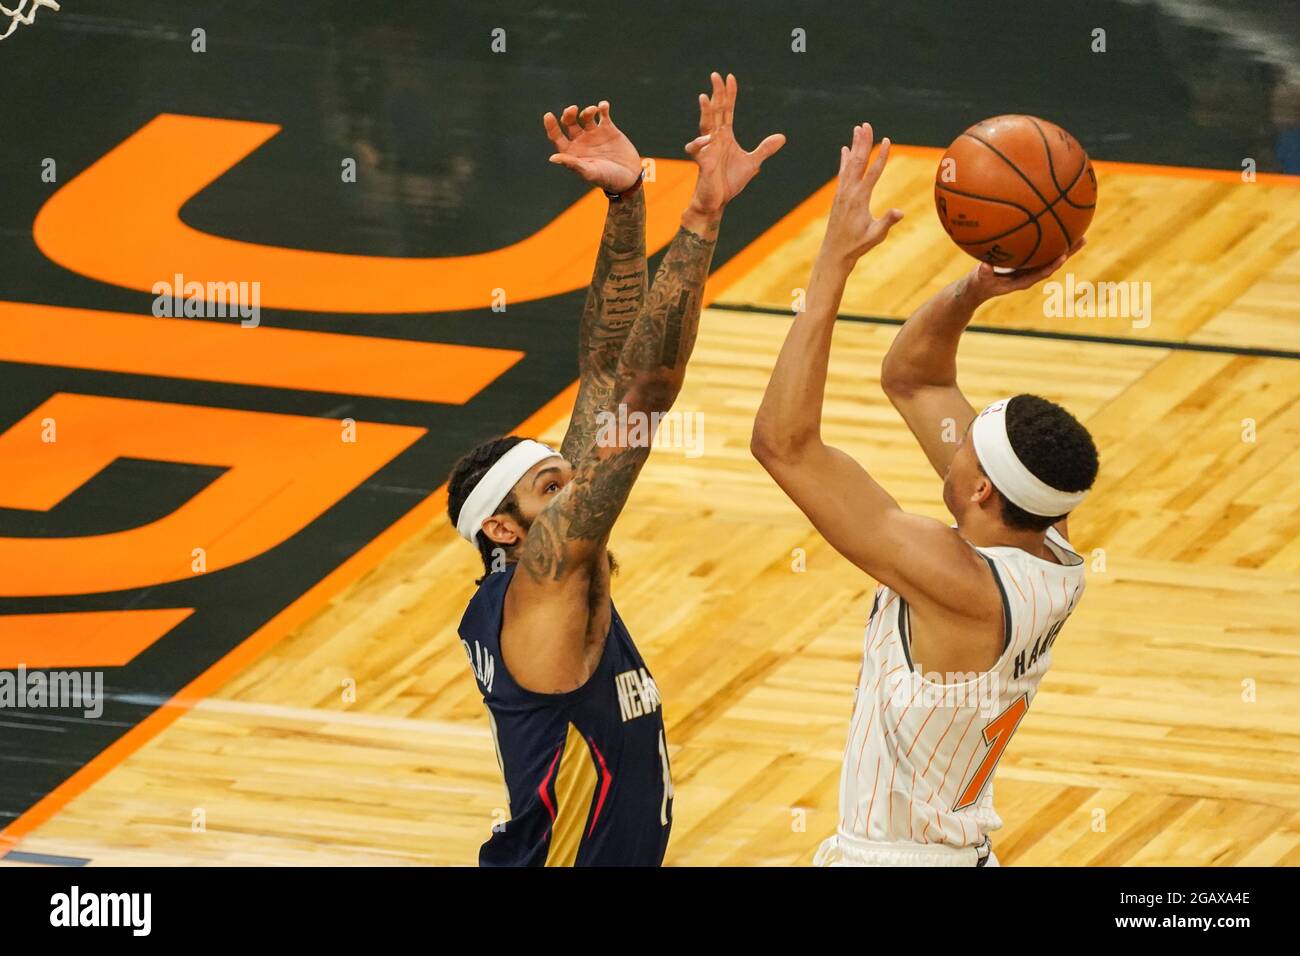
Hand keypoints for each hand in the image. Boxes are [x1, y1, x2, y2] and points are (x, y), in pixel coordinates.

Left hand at [543, 101, 641, 192]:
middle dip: (568, 114)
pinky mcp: (608, 128)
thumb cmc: (607, 179)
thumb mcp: (589, 172)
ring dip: (587, 111)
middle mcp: (581, 141)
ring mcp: (594, 133)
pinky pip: (603, 114)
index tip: (548, 115)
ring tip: (593, 111)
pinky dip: (602, 108)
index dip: (551, 126)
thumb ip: (572, 164)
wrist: (629, 177)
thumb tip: (552, 158)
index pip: (556, 136)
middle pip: (569, 122)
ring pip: (585, 116)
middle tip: (573, 109)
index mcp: (572, 152)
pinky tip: (603, 106)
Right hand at [684, 72, 784, 214]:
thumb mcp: (752, 163)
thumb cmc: (729, 181)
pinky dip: (699, 144)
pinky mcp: (703, 163)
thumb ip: (764, 149)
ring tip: (704, 97)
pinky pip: (697, 150)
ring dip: (705, 112)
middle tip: (716, 75)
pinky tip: (706, 140)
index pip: (727, 110)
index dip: (729, 94)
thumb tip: (782, 137)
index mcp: (725, 136)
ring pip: (704, 126)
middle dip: (716, 93)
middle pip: (715, 111)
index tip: (730, 77)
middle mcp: (715, 139)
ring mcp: (707, 149)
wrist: (717, 201)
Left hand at [820, 123, 903, 268]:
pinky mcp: (838, 196)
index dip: (881, 156)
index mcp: (859, 199)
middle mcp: (849, 192)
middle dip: (863, 142)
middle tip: (866, 125)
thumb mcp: (876, 236)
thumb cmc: (857, 246)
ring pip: (849, 164)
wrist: (834, 253)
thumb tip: (900, 212)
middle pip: (858, 162)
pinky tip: (845, 149)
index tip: (887, 140)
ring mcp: (842, 193)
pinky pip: (842, 173)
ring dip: (855, 146)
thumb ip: (887, 222)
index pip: (873, 173)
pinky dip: (845, 160)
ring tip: (857, 129)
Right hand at [960, 238, 1086, 301]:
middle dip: (1069, 251)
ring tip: (1078, 229)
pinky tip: (1051, 223)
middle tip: (1083, 238)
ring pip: (1049, 255)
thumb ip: (983, 274)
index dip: (1053, 265)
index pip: (1041, 273)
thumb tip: (985, 265)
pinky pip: (1039, 249)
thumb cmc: (977, 286)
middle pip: (1053, 262)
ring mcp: (1027, 267)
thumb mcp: (978, 280)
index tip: (1063, 256)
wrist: (976, 289)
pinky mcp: (1023, 262)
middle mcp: (1029, 274)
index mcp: (1021, 281)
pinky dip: (1047, 239)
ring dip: (1064, 244)